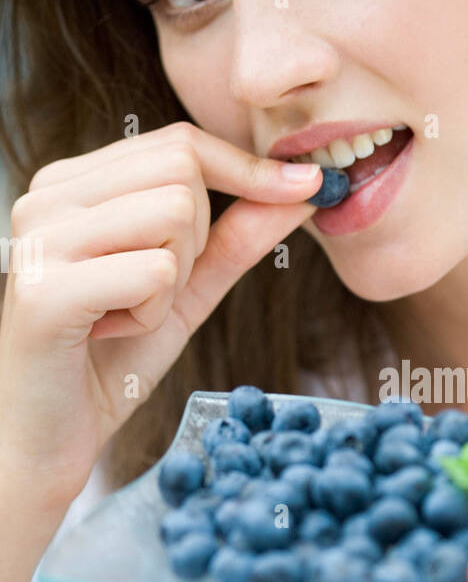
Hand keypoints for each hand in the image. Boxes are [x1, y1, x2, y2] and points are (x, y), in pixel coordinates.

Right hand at [0, 122, 320, 502]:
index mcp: (72, 185)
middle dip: (199, 239)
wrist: (47, 438)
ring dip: (173, 282)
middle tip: (154, 291)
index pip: (179, 143)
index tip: (311, 184)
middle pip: (182, 171)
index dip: (248, 167)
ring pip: (174, 215)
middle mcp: (47, 197)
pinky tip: (109, 334)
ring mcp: (42, 238)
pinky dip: (152, 314)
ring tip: (125, 314)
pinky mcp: (47, 288)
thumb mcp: (186, 291)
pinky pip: (154, 273)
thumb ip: (236, 238)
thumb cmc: (109, 362)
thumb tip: (305, 188)